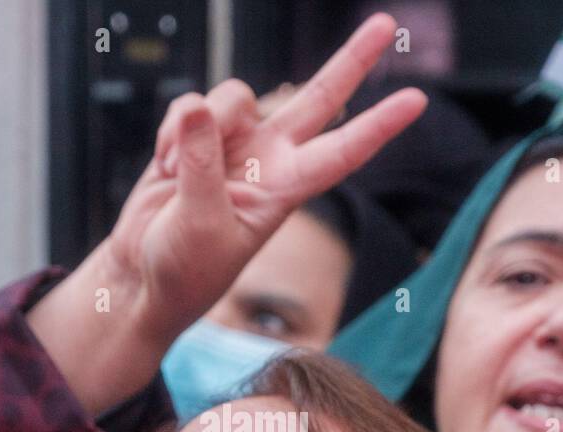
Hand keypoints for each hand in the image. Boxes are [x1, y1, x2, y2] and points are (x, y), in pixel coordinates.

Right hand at [29, 14, 425, 414]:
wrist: (144, 276)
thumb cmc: (185, 269)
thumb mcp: (201, 224)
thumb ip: (202, 165)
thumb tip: (199, 108)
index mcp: (285, 189)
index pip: (343, 152)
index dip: (380, 125)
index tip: (418, 99)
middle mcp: (268, 159)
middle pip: (319, 99)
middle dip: (351, 61)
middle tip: (384, 23)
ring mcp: (234, 144)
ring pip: (235, 96)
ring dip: (200, 125)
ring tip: (177, 174)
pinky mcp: (195, 137)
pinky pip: (190, 106)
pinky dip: (171, 131)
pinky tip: (165, 166)